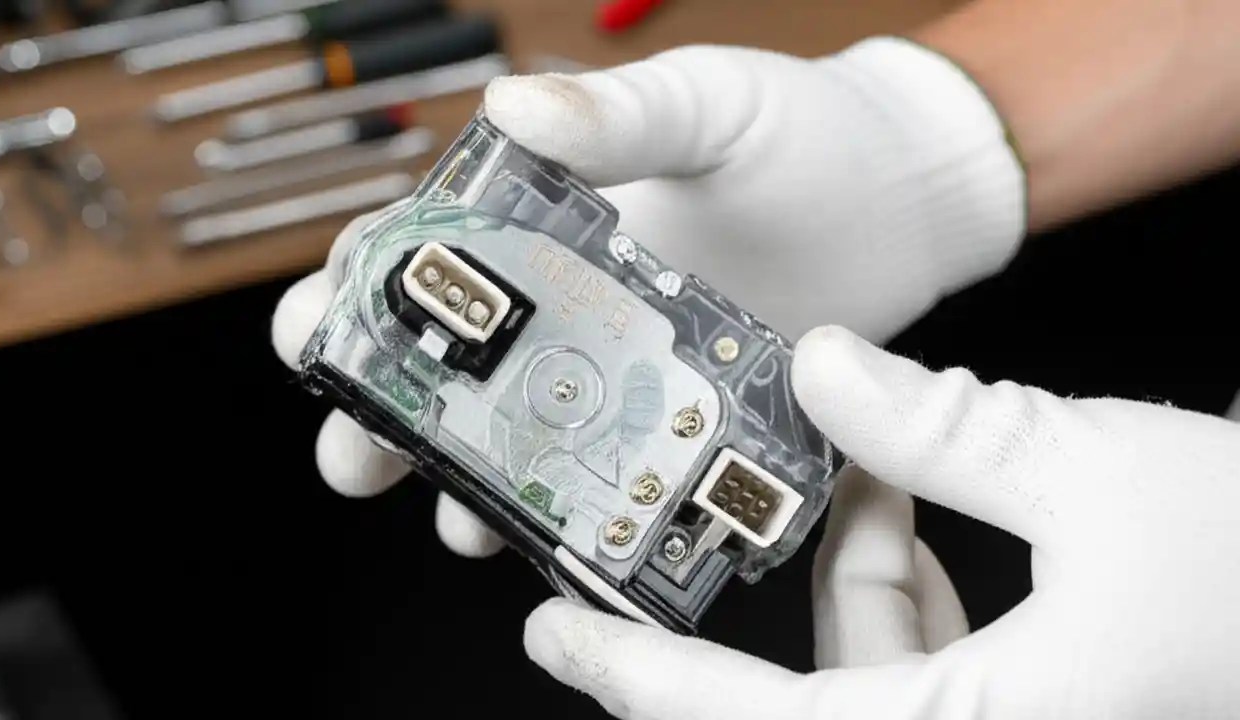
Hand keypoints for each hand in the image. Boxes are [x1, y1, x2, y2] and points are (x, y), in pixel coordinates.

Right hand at [271, 36, 1027, 555]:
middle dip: (381, 412)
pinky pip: (604, 475)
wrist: (907, 201)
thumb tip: (514, 109)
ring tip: (458, 513)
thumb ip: (620, 116)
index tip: (325, 329)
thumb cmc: (805, 133)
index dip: (359, 292)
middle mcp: (567, 300)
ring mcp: (618, 368)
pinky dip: (569, 509)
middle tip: (358, 453)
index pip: (422, 254)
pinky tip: (556, 530)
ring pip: (510, 436)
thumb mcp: (706, 107)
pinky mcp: (676, 420)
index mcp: (545, 213)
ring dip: (466, 481)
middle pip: (442, 363)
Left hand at [521, 324, 1239, 718]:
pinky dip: (919, 586)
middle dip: (762, 596)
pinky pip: (936, 669)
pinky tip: (929, 502)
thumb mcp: (1098, 474)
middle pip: (804, 695)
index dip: (639, 677)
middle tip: (708, 516)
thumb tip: (825, 369)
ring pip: (876, 672)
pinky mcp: (1046, 707)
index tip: (558, 635)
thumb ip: (941, 427)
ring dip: (859, 567)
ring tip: (873, 467)